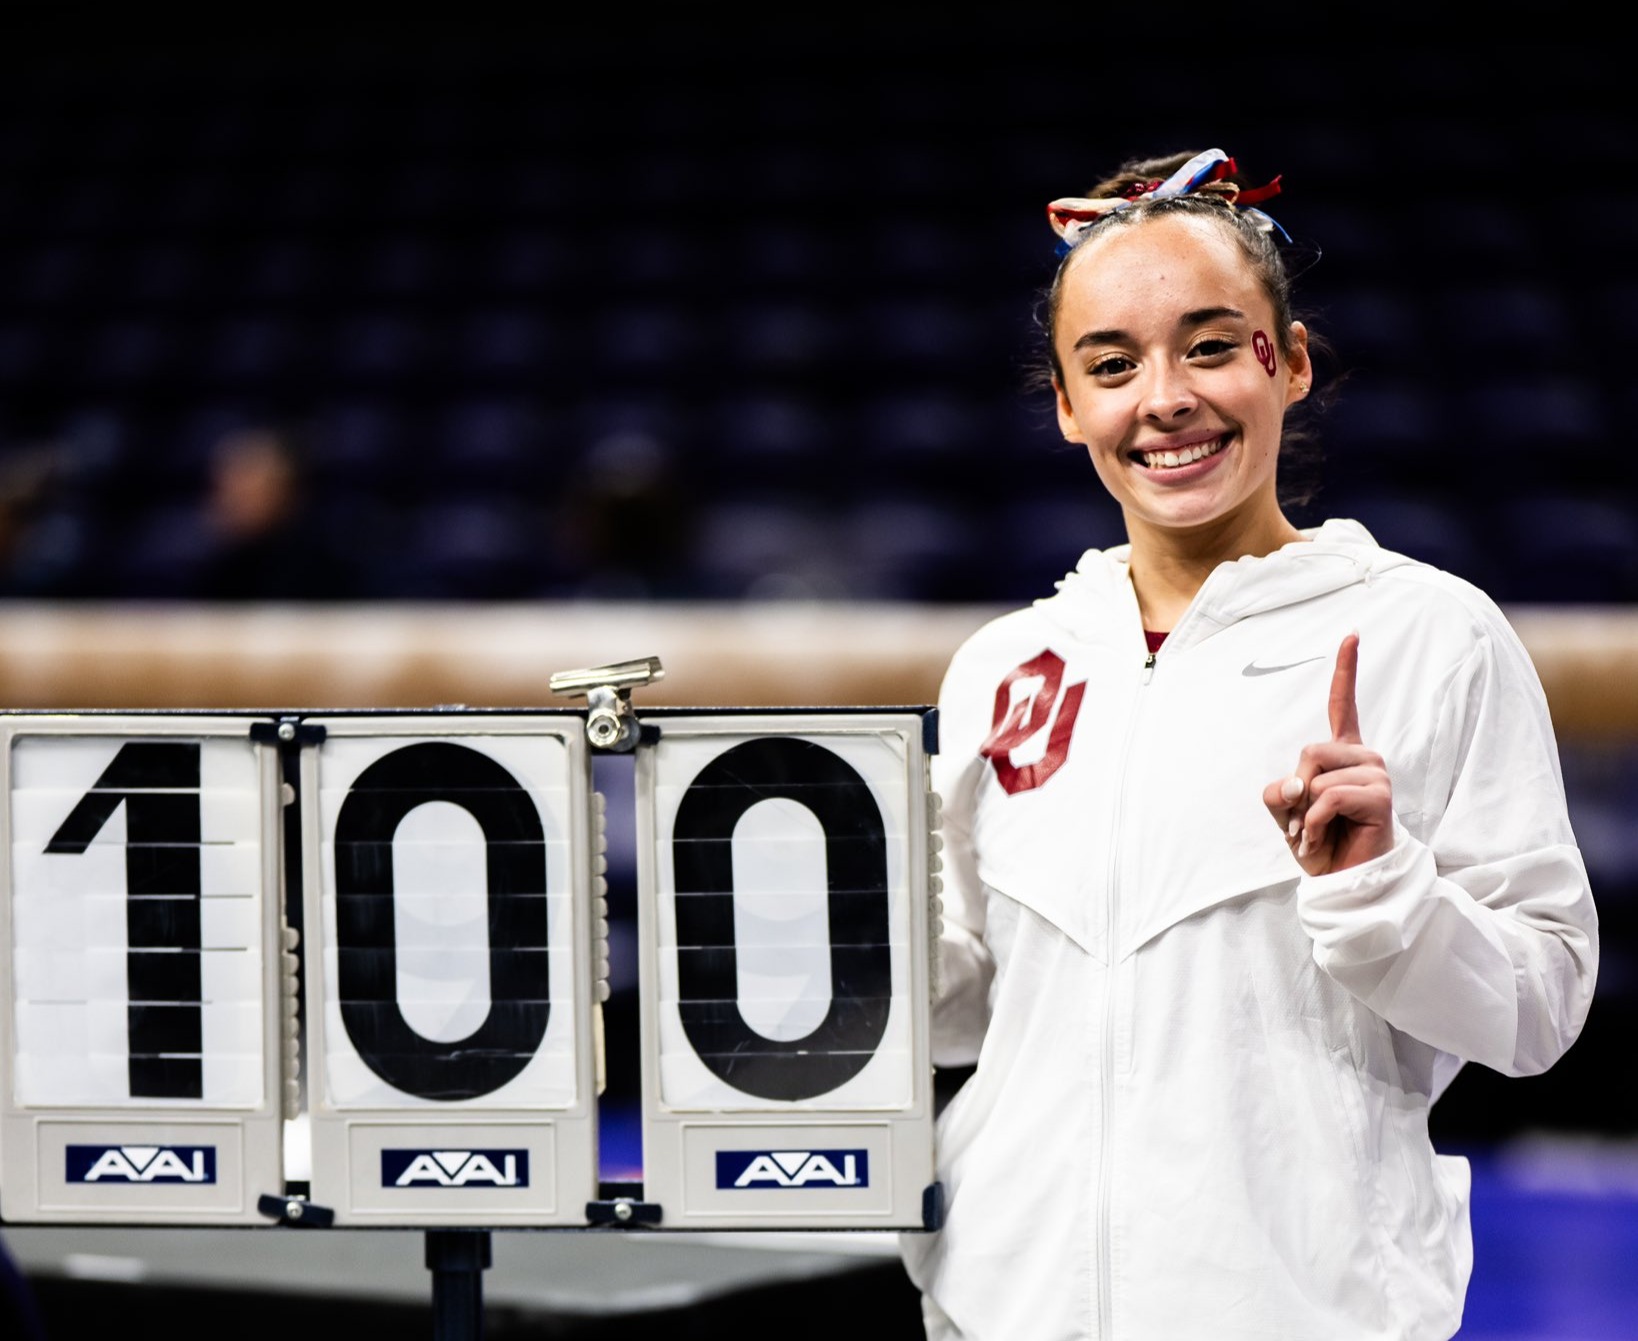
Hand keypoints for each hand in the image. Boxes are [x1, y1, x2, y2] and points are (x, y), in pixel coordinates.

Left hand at [1262, 633, 1394, 875]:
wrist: (1342, 879)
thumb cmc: (1318, 840)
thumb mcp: (1285, 810)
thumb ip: (1280, 789)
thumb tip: (1298, 783)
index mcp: (1342, 753)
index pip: (1344, 704)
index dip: (1346, 669)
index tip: (1352, 634)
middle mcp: (1364, 757)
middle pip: (1310, 750)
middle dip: (1297, 787)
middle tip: (1306, 818)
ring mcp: (1376, 775)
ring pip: (1317, 776)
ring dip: (1305, 812)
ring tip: (1317, 830)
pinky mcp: (1380, 797)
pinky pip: (1327, 797)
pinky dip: (1313, 823)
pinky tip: (1322, 838)